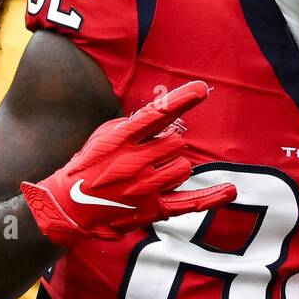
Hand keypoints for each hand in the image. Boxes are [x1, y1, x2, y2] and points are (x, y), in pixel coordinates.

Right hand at [19, 80, 236, 246]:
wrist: (67, 205)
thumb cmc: (89, 165)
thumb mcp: (105, 136)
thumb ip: (135, 124)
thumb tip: (166, 112)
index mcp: (121, 139)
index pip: (157, 114)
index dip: (181, 100)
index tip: (202, 88)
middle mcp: (134, 162)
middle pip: (176, 143)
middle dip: (168, 146)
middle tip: (149, 155)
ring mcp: (144, 188)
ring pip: (184, 167)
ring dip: (175, 167)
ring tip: (152, 174)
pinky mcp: (152, 210)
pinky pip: (190, 202)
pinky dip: (212, 197)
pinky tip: (230, 189)